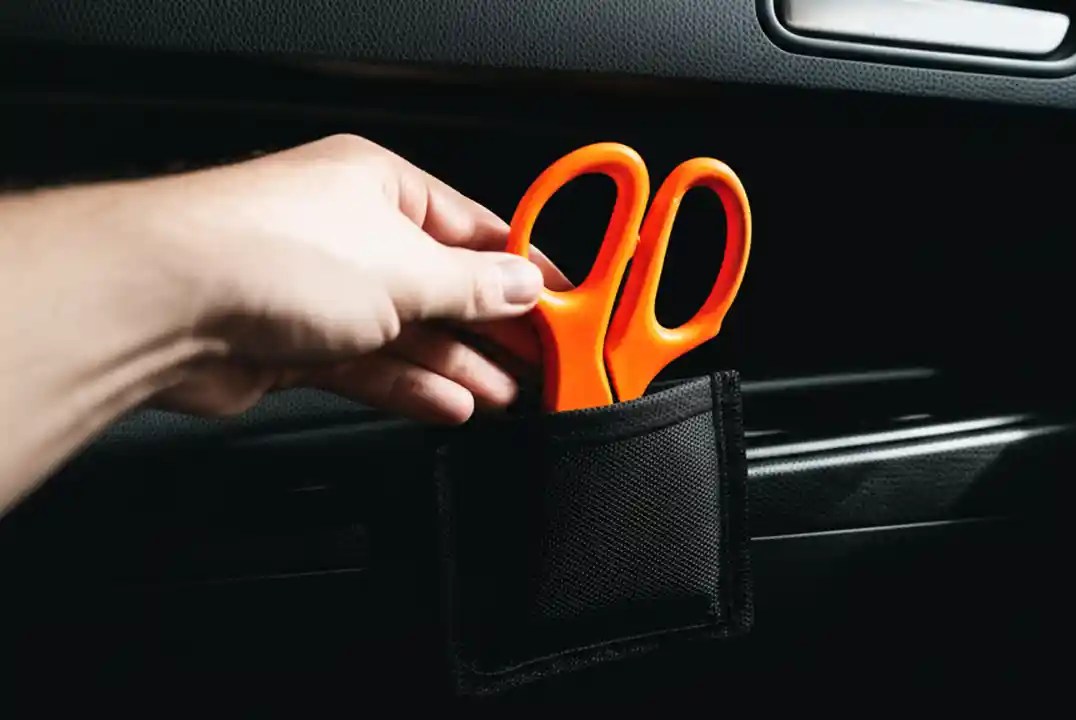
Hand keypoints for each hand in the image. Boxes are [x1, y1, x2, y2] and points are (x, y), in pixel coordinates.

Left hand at [129, 134, 568, 422]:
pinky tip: (449, 405)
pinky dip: (410, 388)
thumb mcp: (409, 268)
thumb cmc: (272, 252)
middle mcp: (350, 233)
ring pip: (407, 333)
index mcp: (382, 188)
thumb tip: (525, 284)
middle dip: (491, 328)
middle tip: (540, 363)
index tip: (563, 305)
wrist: (166, 302)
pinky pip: (370, 367)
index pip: (473, 230)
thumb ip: (475, 286)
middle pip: (442, 286)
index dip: (522, 269)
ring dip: (456, 366)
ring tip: (504, 396)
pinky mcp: (294, 343)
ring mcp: (320, 290)